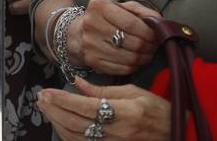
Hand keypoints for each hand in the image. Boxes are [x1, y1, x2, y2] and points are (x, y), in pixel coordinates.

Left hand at [36, 77, 169, 139]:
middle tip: (40, 98)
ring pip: (76, 136)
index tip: (46, 92)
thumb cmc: (157, 109)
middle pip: (76, 123)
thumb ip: (102, 89)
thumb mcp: (133, 92)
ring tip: (45, 108)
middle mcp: (119, 132)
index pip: (86, 107)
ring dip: (56, 122)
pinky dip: (66, 134)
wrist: (176, 132)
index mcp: (126, 113)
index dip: (63, 100)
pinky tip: (58, 122)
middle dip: (54, 110)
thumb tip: (76, 82)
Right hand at [70, 0, 158, 74]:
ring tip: (147, 53)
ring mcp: (90, 44)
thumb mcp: (121, 7)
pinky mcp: (92, 61)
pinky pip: (123, 68)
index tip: (157, 36)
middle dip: (149, 46)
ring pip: (130, 58)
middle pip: (133, 42)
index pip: (131, 23)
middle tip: (154, 46)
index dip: (150, 33)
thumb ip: (142, 11)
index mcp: (99, 6)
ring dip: (144, 58)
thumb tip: (159, 23)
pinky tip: (135, 60)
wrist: (78, 33)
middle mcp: (91, 24)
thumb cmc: (106, 18)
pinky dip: (134, 66)